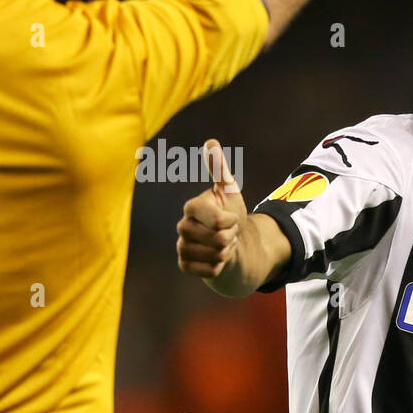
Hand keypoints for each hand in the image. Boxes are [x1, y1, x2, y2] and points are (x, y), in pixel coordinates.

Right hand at [176, 139, 247, 278]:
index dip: (231, 221)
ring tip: (223, 245)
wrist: (230, 243)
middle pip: (218, 238)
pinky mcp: (184, 264)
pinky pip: (209, 270)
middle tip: (228, 233)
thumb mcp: (229, 190)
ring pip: (214, 255)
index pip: (217, 219)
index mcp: (192, 207)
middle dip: (231, 237)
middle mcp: (183, 226)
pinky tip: (217, 260)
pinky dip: (219, 267)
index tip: (231, 217)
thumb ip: (219, 168)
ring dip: (226, 252)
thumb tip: (210, 141)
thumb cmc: (229, 214)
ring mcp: (182, 246)